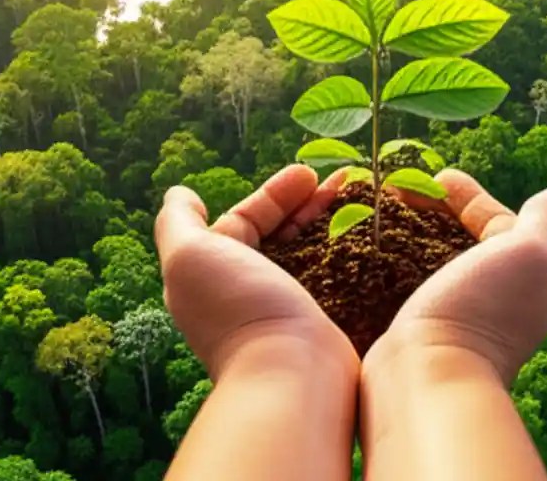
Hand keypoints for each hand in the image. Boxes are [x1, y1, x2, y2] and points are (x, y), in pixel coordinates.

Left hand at [154, 165, 354, 378]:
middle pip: (279, 235)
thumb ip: (177, 222)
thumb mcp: (188, 255)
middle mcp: (247, 292)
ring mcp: (286, 311)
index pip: (243, 221)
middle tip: (341, 180)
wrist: (290, 373)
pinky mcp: (321, 325)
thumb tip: (181, 194)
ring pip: (309, 254)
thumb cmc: (238, 308)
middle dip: (306, 203)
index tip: (309, 173)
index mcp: (215, 273)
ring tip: (360, 199)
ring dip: (330, 222)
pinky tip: (370, 237)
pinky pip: (334, 278)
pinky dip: (349, 253)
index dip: (274, 194)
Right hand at [367, 171, 546, 384]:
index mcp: (527, 281)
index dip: (469, 196)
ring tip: (382, 215)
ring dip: (411, 235)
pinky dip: (394, 264)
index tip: (436, 176)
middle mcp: (497, 303)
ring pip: (435, 264)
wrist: (426, 379)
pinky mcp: (421, 335)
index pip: (500, 223)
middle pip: (465, 241)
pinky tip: (372, 255)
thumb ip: (545, 222)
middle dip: (437, 212)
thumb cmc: (480, 311)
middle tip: (401, 191)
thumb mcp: (528, 254)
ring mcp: (458, 321)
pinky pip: (410, 288)